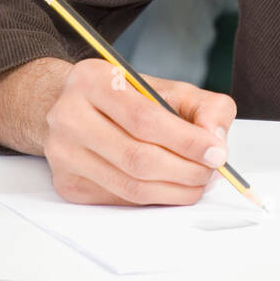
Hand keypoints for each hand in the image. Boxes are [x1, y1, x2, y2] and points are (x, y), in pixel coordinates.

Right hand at [44, 59, 236, 205]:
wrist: (74, 107)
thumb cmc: (125, 97)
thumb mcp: (166, 87)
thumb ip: (203, 106)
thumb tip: (215, 141)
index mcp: (92, 80)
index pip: (145, 119)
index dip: (186, 140)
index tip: (216, 153)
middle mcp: (68, 116)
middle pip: (137, 157)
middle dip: (185, 170)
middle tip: (210, 173)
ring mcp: (63, 154)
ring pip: (130, 186)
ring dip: (174, 191)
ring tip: (197, 183)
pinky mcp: (67, 184)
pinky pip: (120, 200)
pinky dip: (154, 198)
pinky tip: (170, 187)